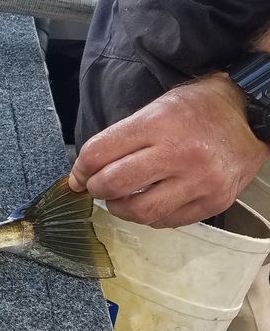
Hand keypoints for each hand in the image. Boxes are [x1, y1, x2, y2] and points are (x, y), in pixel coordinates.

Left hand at [69, 73, 269, 227]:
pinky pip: (167, 221)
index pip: (99, 153)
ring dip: (120, 208)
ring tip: (121, 198)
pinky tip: (150, 202)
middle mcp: (180, 154)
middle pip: (114, 184)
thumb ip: (118, 138)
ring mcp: (200, 181)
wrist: (253, 114)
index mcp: (159, 124)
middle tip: (96, 187)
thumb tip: (83, 171)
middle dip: (96, 189)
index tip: (78, 175)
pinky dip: (150, 216)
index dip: (80, 169)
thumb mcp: (155, 108)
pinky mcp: (214, 201)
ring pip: (140, 211)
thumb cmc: (198, 109)